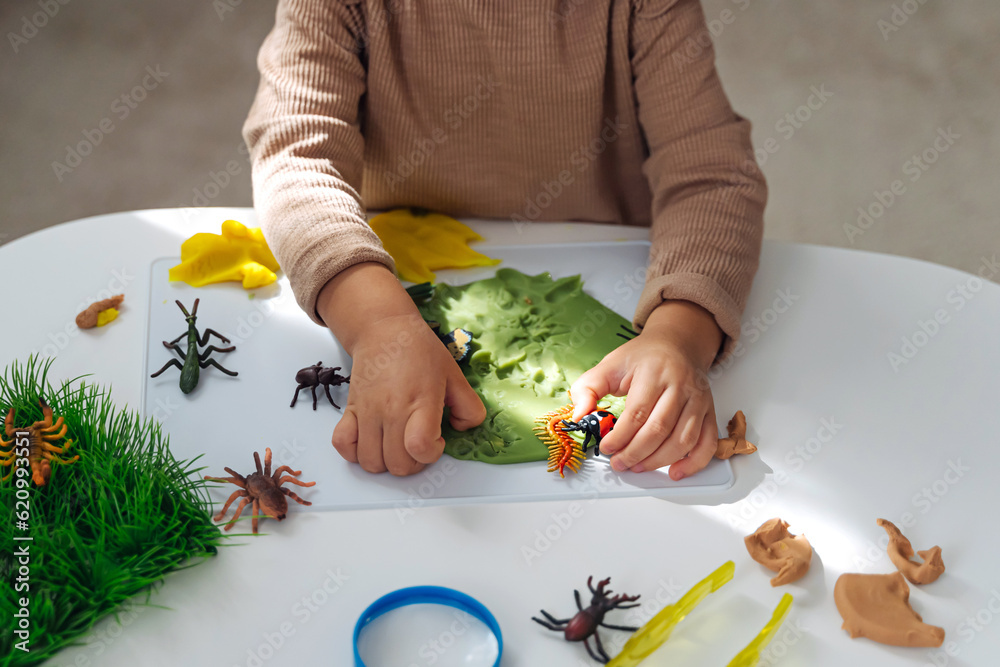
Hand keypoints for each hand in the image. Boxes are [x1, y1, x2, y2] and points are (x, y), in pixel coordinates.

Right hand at [317, 263, 485, 475]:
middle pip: (397, 464)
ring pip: (371, 462)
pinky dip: (355, 453)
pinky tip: (372, 442)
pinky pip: (343, 445)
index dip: (432, 454)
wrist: (384, 330)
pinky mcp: (350, 410)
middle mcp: (391, 410)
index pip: (419, 447)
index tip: (437, 441)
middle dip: (414, 463)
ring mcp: (367, 411)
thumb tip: (464, 428)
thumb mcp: (455, 375)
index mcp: (420, 401)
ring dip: (387, 463)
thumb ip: (469, 406)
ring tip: (398, 444)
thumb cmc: (420, 351)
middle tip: (420, 444)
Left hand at [569, 300, 722, 479]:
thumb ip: (588, 388)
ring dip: (659, 461)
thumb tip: (578, 416)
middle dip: (635, 453)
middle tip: (619, 463)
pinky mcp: (709, 411)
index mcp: (654, 372)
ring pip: (683, 439)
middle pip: (659, 429)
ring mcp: (698, 400)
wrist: (678, 343)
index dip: (620, 436)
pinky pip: (707, 442)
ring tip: (638, 467)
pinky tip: (676, 472)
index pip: (637, 413)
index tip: (606, 448)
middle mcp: (680, 386)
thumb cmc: (643, 357)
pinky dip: (694, 462)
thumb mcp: (609, 364)